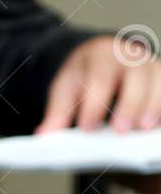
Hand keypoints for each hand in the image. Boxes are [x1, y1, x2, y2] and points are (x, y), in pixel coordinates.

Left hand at [37, 35, 160, 133]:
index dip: (94, 104)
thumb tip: (44, 137)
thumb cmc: (84, 75)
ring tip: (144, 129)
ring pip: (158, 84)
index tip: (87, 127)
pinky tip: (156, 127)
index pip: (99, 78)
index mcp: (102, 56)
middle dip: (128, 105)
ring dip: (154, 107)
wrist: (103, 56)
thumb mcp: (66, 88)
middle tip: (121, 130)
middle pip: (135, 80)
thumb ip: (58, 112)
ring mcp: (151, 66)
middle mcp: (131, 57)